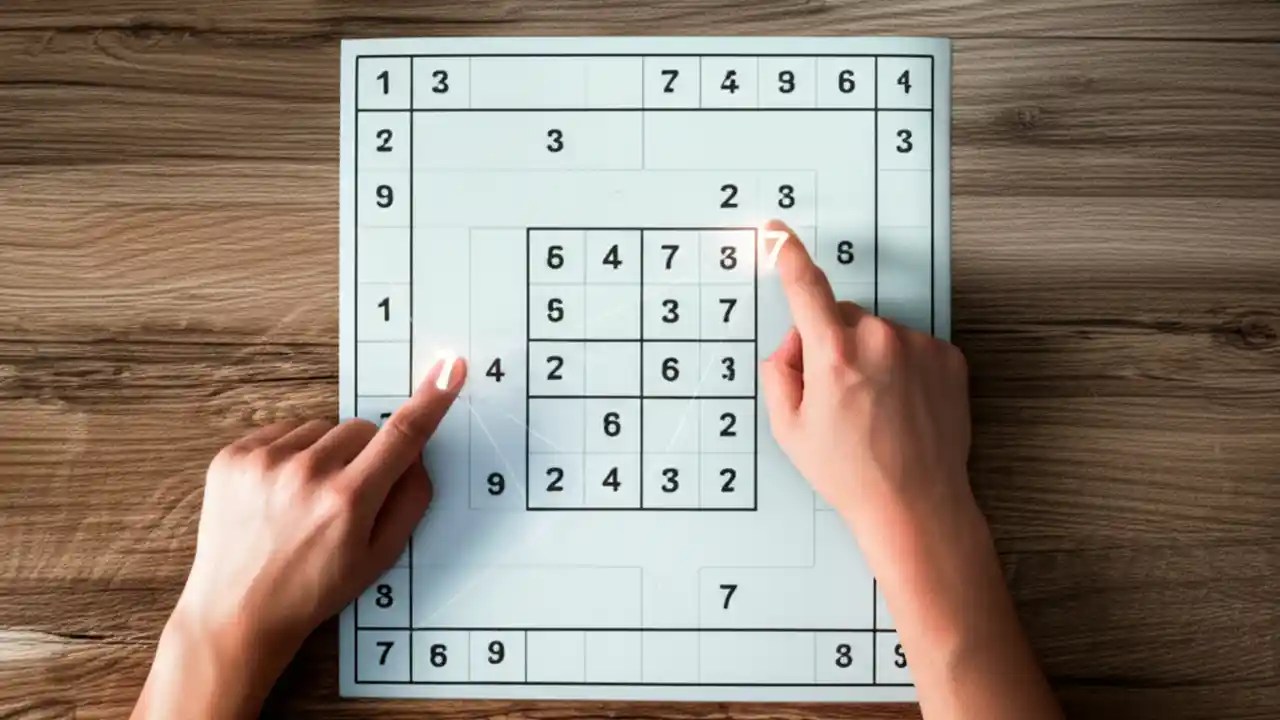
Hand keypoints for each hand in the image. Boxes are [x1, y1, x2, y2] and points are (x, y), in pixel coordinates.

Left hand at [133, 356, 466, 719]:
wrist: (237, 612)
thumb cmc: (313, 590)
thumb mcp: (378, 558)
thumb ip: (410, 501)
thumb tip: (419, 455)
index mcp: (348, 502)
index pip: (402, 436)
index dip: (432, 400)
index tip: (450, 368)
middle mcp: (306, 474)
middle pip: (363, 429)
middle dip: (365, 454)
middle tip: (347, 497)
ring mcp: (264, 462)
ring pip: (323, 427)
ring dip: (325, 452)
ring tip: (306, 499)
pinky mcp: (233, 457)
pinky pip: (283, 431)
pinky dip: (290, 454)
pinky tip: (281, 492)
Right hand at [759, 221, 971, 533]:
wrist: (915, 505)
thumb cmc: (852, 474)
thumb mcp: (789, 429)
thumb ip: (779, 373)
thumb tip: (792, 345)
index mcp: (834, 356)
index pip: (804, 288)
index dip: (786, 255)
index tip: (776, 233)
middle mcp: (879, 341)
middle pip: (841, 316)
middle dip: (831, 343)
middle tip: (834, 396)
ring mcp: (919, 347)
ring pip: (877, 333)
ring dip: (869, 358)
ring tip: (873, 410)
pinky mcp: (948, 358)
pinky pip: (911, 347)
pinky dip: (902, 368)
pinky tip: (899, 407)